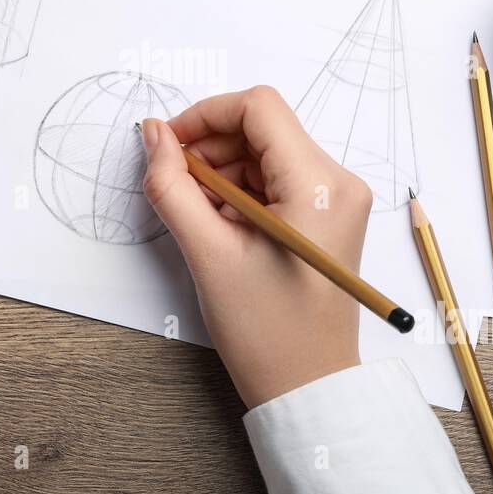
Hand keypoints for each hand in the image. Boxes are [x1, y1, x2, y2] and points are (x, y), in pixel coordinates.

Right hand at [140, 86, 371, 409]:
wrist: (308, 386)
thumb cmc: (267, 332)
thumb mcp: (208, 253)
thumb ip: (173, 187)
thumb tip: (153, 135)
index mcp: (318, 185)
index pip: (258, 107)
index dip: (205, 115)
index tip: (168, 145)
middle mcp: (339, 181)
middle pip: (263, 127)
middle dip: (211, 147)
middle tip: (177, 187)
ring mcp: (338, 198)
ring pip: (266, 151)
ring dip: (224, 172)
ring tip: (202, 218)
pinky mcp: (329, 214)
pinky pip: (277, 178)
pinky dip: (242, 191)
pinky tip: (224, 227)